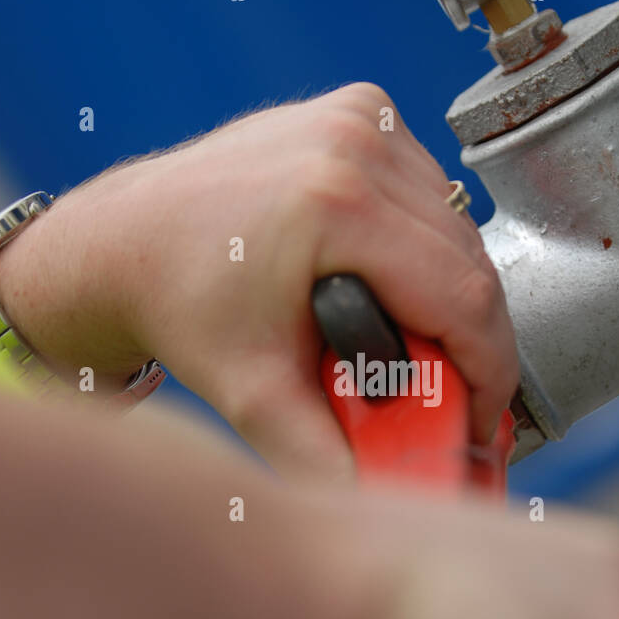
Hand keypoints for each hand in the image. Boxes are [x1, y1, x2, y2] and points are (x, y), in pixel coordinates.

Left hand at [0, 85, 518, 478]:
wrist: (129, 240)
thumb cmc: (181, 304)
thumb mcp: (254, 396)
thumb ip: (326, 460)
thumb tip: (388, 507)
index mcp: (337, 202)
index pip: (467, 298)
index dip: (489, 372)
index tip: (480, 418)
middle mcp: (357, 143)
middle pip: (470, 263)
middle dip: (472, 341)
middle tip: (446, 393)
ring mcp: (364, 118)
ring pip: (461, 226)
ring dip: (455, 291)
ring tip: (414, 342)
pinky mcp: (364, 111)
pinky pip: (433, 191)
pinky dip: (428, 242)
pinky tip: (392, 277)